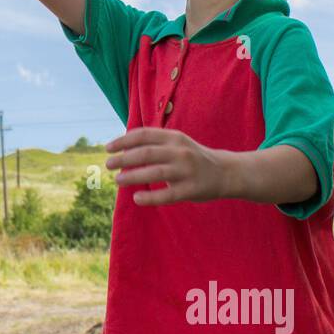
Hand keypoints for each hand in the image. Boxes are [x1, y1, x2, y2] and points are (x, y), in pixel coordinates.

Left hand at [105, 127, 232, 205]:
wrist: (226, 172)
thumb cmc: (192, 157)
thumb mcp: (177, 143)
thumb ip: (155, 143)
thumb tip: (121, 148)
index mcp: (174, 137)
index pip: (144, 135)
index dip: (123, 140)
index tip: (108, 148)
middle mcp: (180, 151)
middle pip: (146, 153)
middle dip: (124, 158)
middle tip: (108, 164)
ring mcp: (186, 170)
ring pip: (154, 172)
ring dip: (133, 176)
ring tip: (118, 180)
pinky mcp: (191, 189)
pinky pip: (167, 195)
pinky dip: (150, 197)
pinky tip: (136, 198)